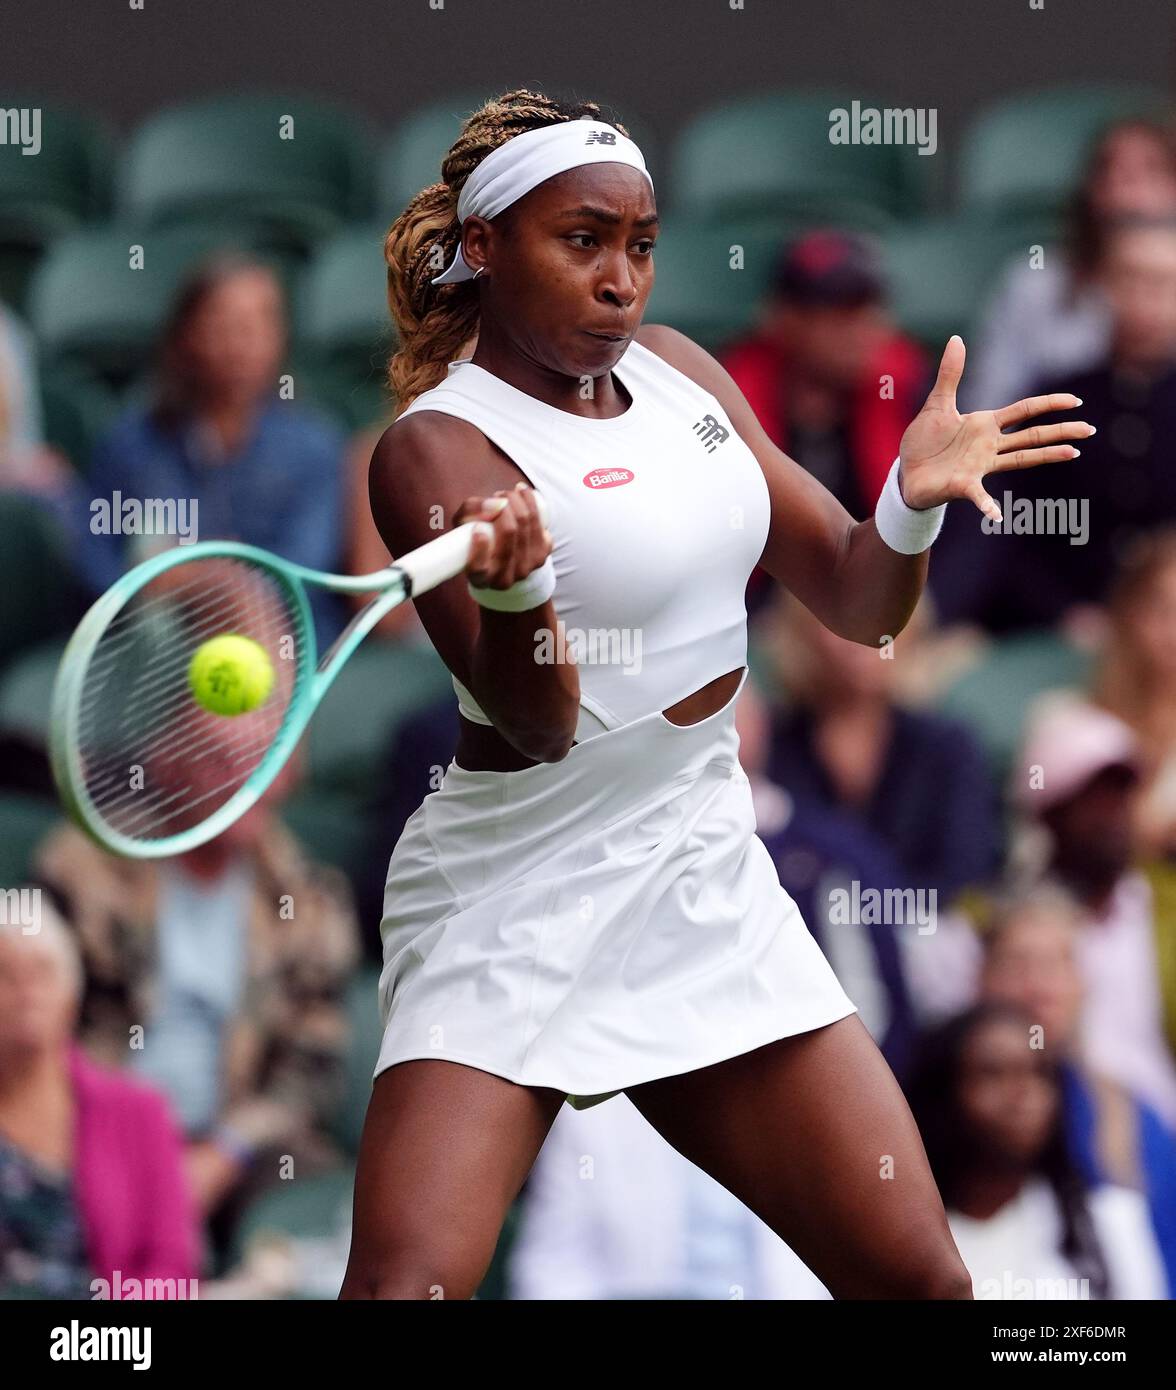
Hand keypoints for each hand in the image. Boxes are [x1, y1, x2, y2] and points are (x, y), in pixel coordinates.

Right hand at [455, 481, 551, 589]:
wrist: (503, 554)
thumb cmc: (476, 537)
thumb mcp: (462, 527)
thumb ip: (469, 511)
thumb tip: (498, 504)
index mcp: (480, 579)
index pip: (479, 569)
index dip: (479, 547)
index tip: (478, 527)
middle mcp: (504, 579)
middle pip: (509, 532)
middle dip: (502, 506)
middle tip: (496, 497)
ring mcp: (526, 568)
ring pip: (526, 523)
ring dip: (516, 500)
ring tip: (506, 494)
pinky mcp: (542, 555)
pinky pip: (539, 522)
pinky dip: (530, 501)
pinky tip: (522, 493)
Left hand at [897, 335, 1095, 521]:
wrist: (906, 473)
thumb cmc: (924, 442)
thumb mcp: (937, 404)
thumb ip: (950, 375)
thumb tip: (957, 339)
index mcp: (985, 424)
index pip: (1024, 410)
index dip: (1049, 404)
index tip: (1075, 401)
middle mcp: (989, 446)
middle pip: (1032, 435)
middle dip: (1061, 431)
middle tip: (1089, 429)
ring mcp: (980, 466)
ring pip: (1020, 459)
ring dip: (1046, 456)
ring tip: (1072, 454)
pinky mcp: (964, 485)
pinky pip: (980, 496)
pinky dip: (989, 506)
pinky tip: (998, 516)